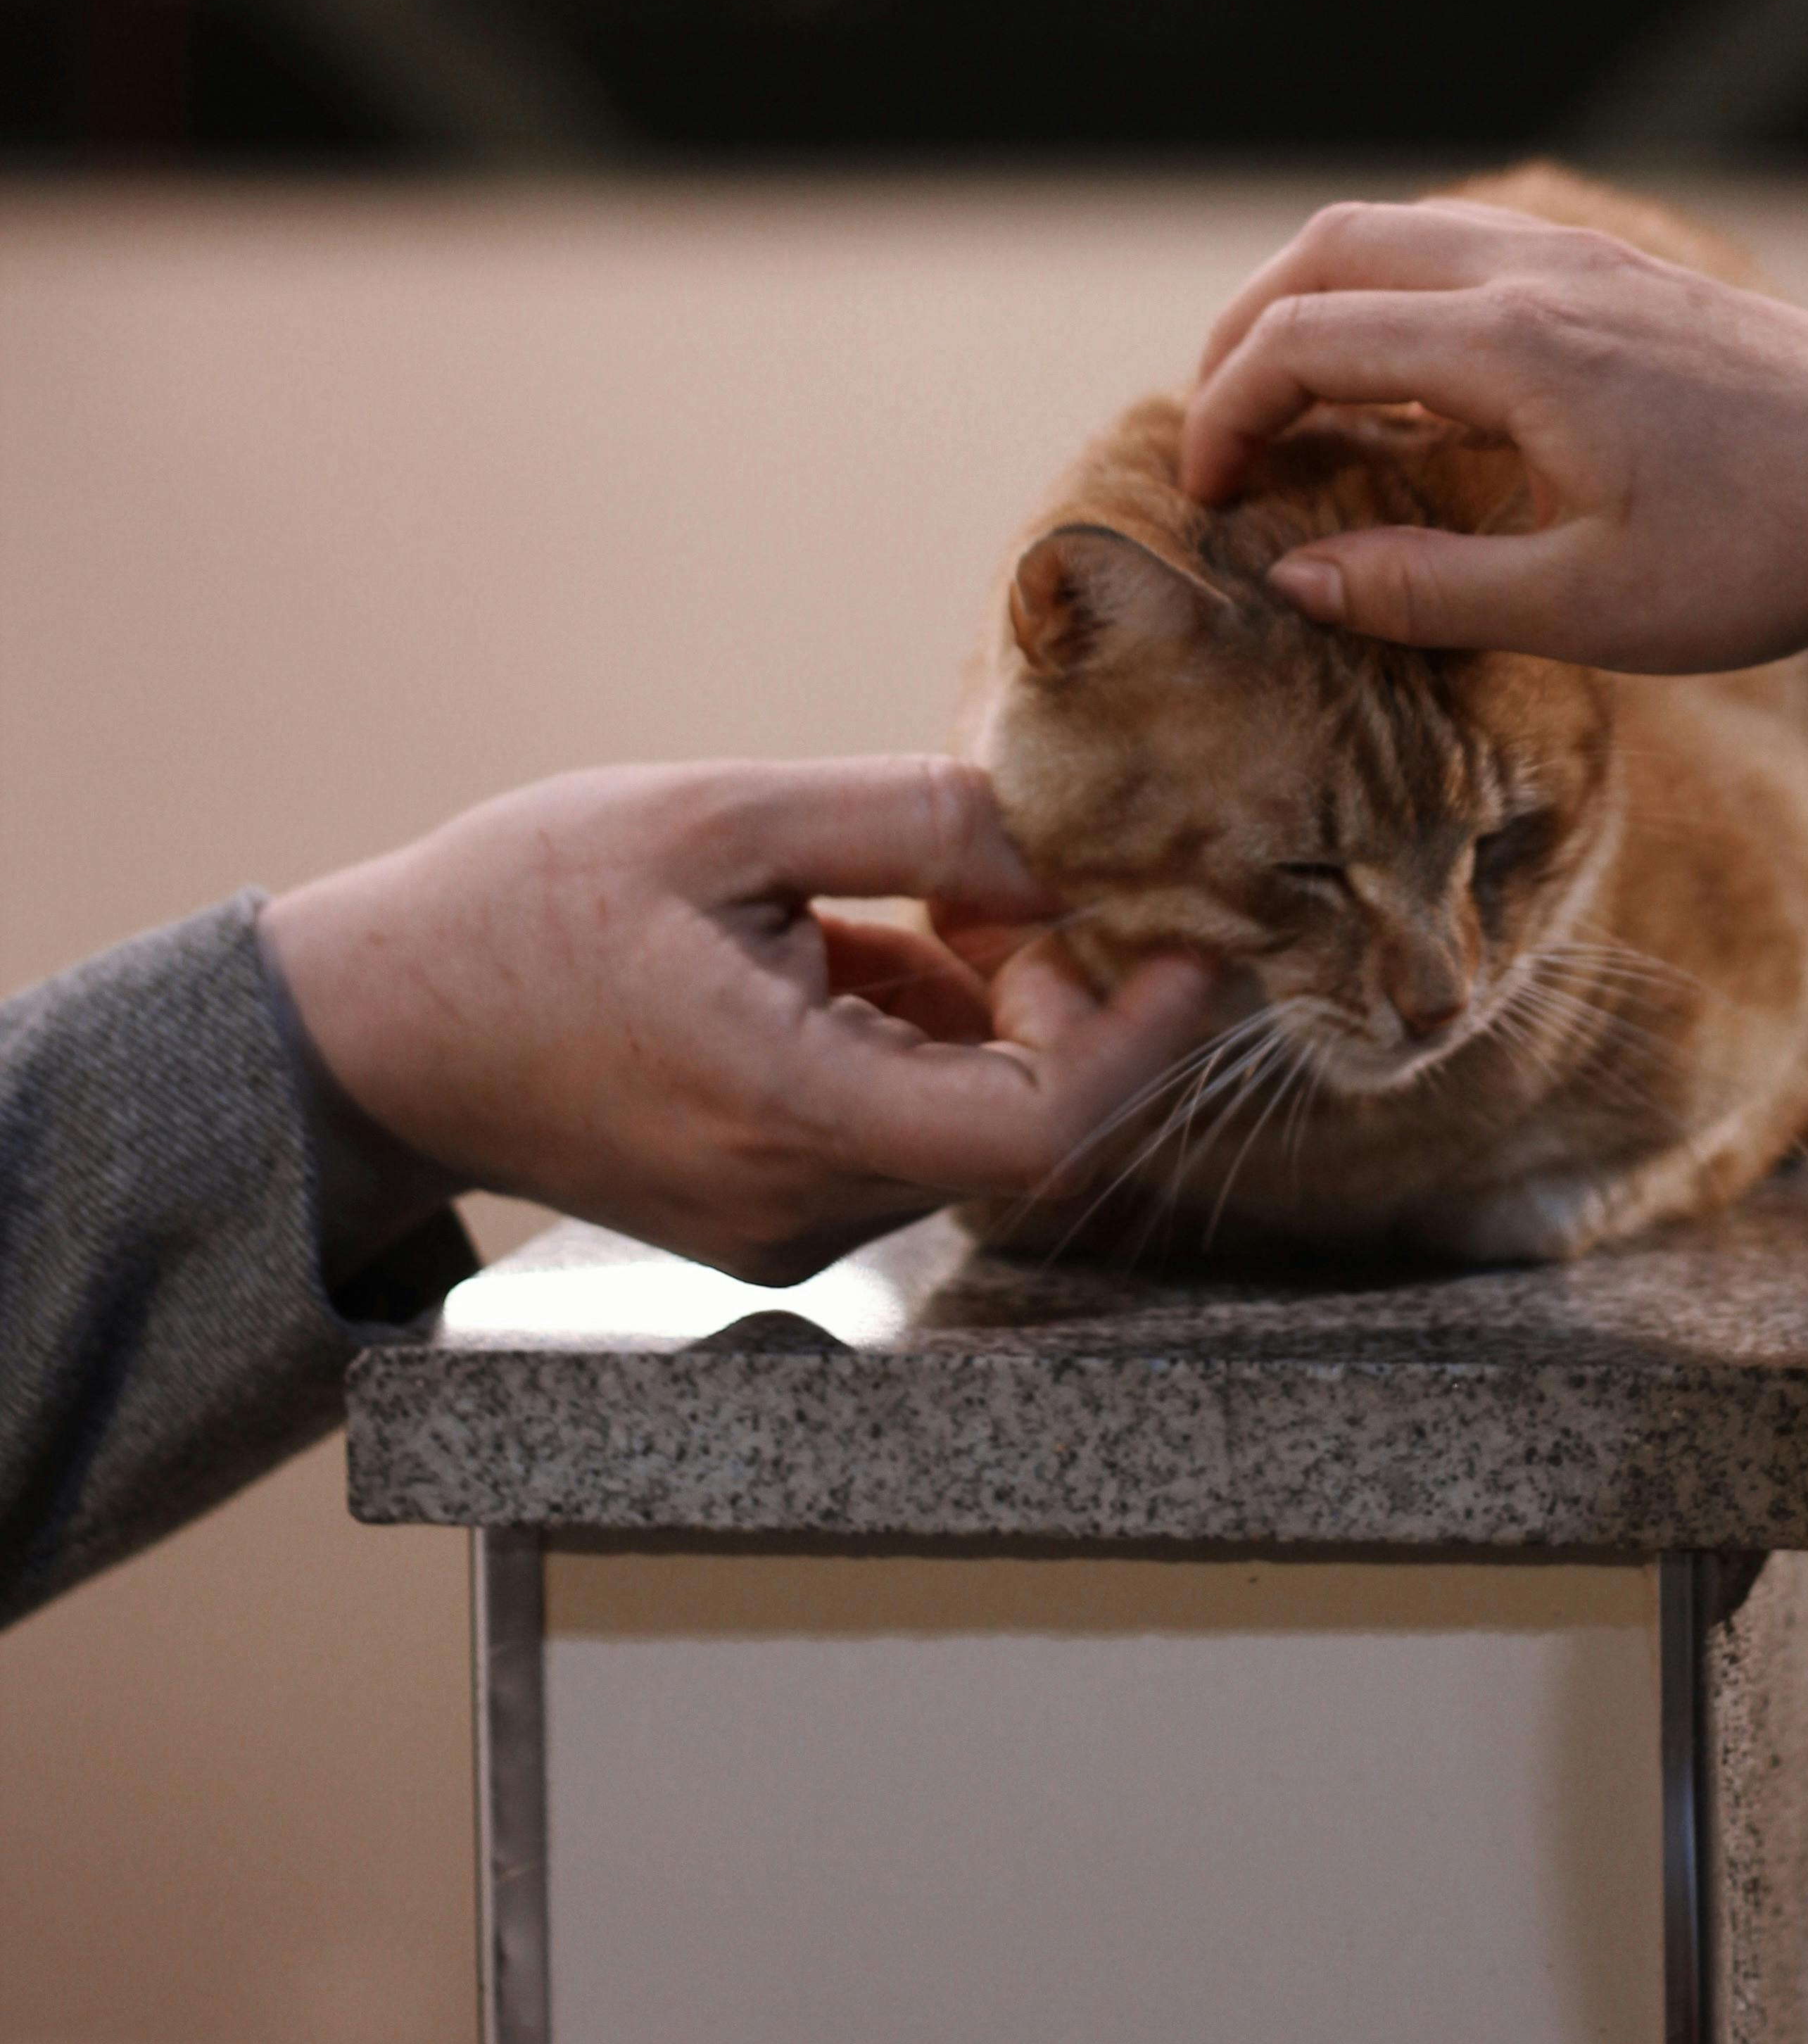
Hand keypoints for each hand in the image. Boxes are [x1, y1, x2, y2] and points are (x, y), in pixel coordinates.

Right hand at [261, 759, 1214, 1283]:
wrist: (375, 1021)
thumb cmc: (525, 905)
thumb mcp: (724, 817)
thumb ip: (909, 822)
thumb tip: (1062, 838)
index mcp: (786, 1115)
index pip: (1042, 1128)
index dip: (1146, 1037)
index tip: (1197, 936)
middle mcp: (800, 1208)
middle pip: (1019, 1122)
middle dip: (1075, 993)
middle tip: (1071, 865)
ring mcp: (783, 1226)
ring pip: (965, 1118)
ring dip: (995, 1002)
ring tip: (946, 883)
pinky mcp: (768, 1210)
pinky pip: (902, 1124)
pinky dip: (926, 1029)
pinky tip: (878, 936)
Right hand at [1179, 198, 1807, 671]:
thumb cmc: (1767, 555)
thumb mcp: (1586, 606)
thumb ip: (1423, 588)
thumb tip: (1293, 580)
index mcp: (1511, 343)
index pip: (1304, 338)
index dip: (1225, 411)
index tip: (1206, 495)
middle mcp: (1536, 270)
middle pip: (1330, 248)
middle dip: (1244, 329)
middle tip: (1222, 431)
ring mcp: (1587, 258)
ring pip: (1400, 230)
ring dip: (1320, 300)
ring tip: (1298, 404)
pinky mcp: (1628, 274)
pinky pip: (1470, 246)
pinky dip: (1399, 293)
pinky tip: (1416, 385)